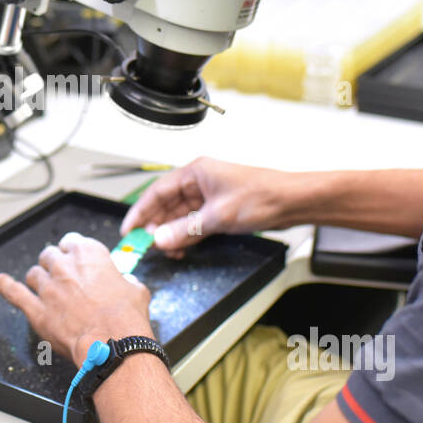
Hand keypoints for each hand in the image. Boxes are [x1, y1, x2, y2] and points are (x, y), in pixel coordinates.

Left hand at [0, 232, 152, 368]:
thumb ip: (125, 281)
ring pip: (34, 274)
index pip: (72, 242)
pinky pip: (15, 293)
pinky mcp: (37, 310)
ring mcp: (48, 288)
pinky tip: (0, 281)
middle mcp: (65, 266)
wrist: (113, 344)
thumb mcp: (137, 290)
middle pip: (49, 256)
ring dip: (39, 279)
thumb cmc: (127, 318)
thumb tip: (125, 283)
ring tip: (45, 287)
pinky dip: (6, 286)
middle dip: (55, 264)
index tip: (74, 257)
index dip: (72, 251)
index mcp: (89, 254)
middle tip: (62, 276)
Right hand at [121, 157, 303, 256]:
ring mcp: (209, 197)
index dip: (140, 211)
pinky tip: (181, 248)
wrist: (292, 202)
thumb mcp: (218, 216)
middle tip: (146, 244)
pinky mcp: (219, 211)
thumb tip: (160, 238)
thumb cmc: (262, 195)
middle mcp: (200, 182)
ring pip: (180, 217)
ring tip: (165, 250)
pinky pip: (194, 224)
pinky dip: (186, 236)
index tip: (130, 229)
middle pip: (167, 205)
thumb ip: (185, 229)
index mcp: (196, 172)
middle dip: (156, 226)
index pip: (157, 191)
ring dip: (171, 234)